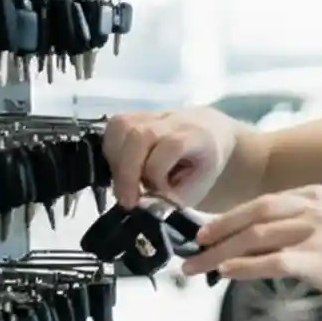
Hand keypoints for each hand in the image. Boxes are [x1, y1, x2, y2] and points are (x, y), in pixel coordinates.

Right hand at [102, 107, 243, 208]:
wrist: (211, 131)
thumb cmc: (205, 163)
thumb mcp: (202, 185)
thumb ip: (176, 198)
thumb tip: (149, 206)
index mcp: (196, 135)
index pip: (171, 146)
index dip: (158, 173)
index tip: (159, 194)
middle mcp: (172, 120)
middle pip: (139, 135)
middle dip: (128, 172)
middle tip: (128, 200)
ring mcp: (151, 114)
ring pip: (120, 128)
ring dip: (115, 162)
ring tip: (127, 183)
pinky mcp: (134, 115)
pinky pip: (113, 128)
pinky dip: (110, 151)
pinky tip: (122, 168)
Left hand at [182, 184, 321, 308]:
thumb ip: (301, 221)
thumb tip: (260, 237)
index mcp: (314, 195)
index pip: (262, 201)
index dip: (230, 216)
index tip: (208, 230)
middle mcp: (312, 209)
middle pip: (253, 214)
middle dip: (218, 229)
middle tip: (195, 244)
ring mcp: (315, 233)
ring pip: (255, 237)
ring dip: (220, 253)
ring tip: (196, 266)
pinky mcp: (318, 261)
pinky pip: (271, 261)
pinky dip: (243, 267)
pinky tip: (225, 273)